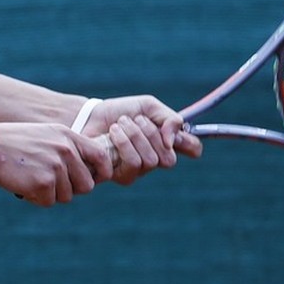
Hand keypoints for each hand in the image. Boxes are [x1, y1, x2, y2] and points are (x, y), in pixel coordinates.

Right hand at [0, 122, 112, 206]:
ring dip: (51, 194)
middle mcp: (66, 150)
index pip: (101, 157)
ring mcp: (56, 166)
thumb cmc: (15, 142)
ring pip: (67, 196)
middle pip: (86, 185)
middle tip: (51, 183)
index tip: (95, 180)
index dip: (102, 173)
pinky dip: (37, 198)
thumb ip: (68, 149)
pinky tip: (24, 184)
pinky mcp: (43, 182)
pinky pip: (49, 201)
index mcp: (69, 137)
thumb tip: (87, 174)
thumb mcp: (46, 135)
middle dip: (71, 189)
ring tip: (32, 178)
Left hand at [78, 96, 202, 182]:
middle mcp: (156, 158)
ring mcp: (140, 171)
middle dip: (151, 133)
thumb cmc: (120, 112)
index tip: (177, 135)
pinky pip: (133, 164)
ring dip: (134, 135)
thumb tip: (172, 142)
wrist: (90, 117)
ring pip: (150, 160)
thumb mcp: (148, 107)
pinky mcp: (122, 176)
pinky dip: (123, 142)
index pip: (193, 148)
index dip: (191, 145)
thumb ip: (169, 118)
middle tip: (135, 120)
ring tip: (120, 124)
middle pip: (169, 157)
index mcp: (167, 140)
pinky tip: (113, 133)